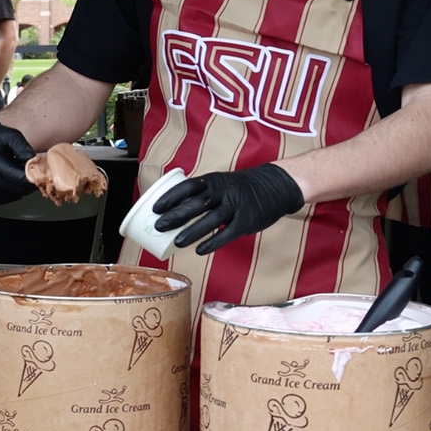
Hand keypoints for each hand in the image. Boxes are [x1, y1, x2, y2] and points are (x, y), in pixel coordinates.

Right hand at [0, 117, 34, 204]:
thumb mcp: (12, 135)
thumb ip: (24, 148)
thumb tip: (34, 163)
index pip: (20, 179)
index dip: (34, 175)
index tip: (38, 168)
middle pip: (20, 189)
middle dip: (29, 179)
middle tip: (26, 165)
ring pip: (17, 194)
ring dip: (21, 184)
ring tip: (14, 169)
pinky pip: (10, 197)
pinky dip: (14, 188)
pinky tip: (8, 176)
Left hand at [158, 164, 304, 254]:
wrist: (275, 186)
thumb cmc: (241, 187)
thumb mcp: (220, 183)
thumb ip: (202, 194)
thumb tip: (174, 208)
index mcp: (213, 181)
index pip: (186, 187)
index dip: (170, 198)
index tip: (155, 208)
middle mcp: (223, 192)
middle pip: (195, 204)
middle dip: (175, 216)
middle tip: (159, 226)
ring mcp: (236, 206)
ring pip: (210, 220)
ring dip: (192, 232)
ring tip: (176, 242)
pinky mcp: (247, 221)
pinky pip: (227, 233)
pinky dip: (213, 242)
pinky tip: (200, 250)